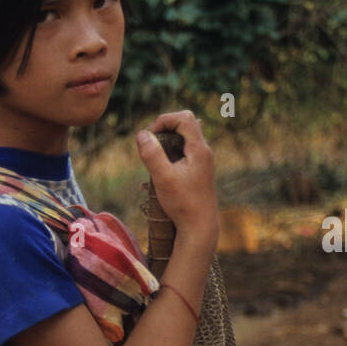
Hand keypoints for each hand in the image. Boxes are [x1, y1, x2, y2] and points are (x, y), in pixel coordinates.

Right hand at [136, 110, 217, 245]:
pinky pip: (186, 150)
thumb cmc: (183, 204)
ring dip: (168, 140)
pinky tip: (163, 168)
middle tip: (151, 144)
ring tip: (155, 157)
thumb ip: (152, 154)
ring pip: (186, 137)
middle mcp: (204, 151)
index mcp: (199, 149)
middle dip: (165, 128)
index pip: (184, 118)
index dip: (164, 120)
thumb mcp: (163, 178)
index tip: (149, 136)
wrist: (200, 227)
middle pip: (186, 123)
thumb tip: (142, 134)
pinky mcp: (199, 170)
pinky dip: (172, 151)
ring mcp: (203, 160)